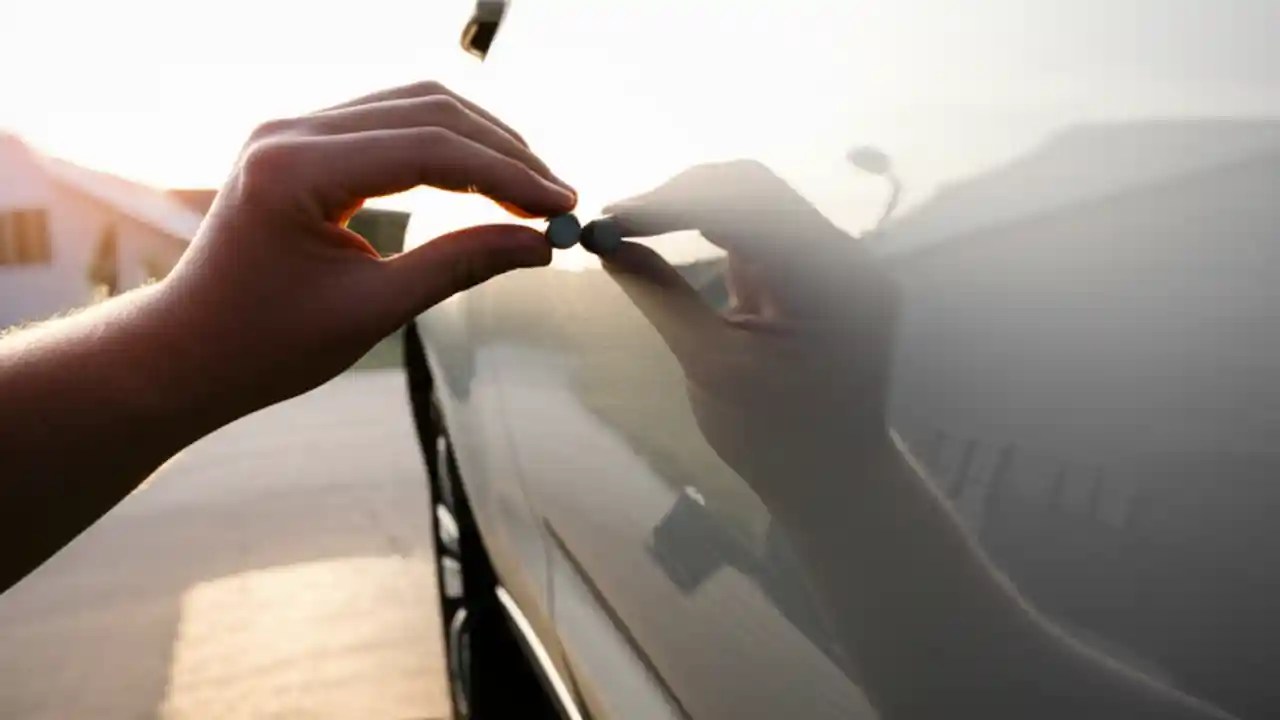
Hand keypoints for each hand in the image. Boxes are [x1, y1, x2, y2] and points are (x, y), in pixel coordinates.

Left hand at [155, 81, 574, 416]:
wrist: (188, 352)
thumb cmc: (264, 344)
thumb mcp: (372, 311)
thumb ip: (459, 267)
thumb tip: (538, 246)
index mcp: (296, 170)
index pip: (429, 148)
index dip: (507, 176)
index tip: (560, 206)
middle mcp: (290, 133)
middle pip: (426, 110)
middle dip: (502, 153)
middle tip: (556, 199)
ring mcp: (292, 132)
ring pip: (412, 106)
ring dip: (479, 142)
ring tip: (530, 189)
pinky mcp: (300, 144)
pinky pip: (388, 124)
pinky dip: (445, 147)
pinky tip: (482, 178)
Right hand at [602, 161, 898, 497]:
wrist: (834, 479)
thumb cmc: (774, 438)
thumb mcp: (710, 367)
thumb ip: (660, 295)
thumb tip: (604, 244)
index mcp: (829, 280)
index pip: (748, 204)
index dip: (673, 201)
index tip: (611, 219)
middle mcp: (844, 257)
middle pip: (756, 188)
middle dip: (682, 195)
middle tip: (619, 222)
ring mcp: (835, 262)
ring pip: (758, 202)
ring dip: (695, 206)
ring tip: (635, 227)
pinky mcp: (818, 273)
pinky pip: (764, 231)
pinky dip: (716, 228)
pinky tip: (671, 235)